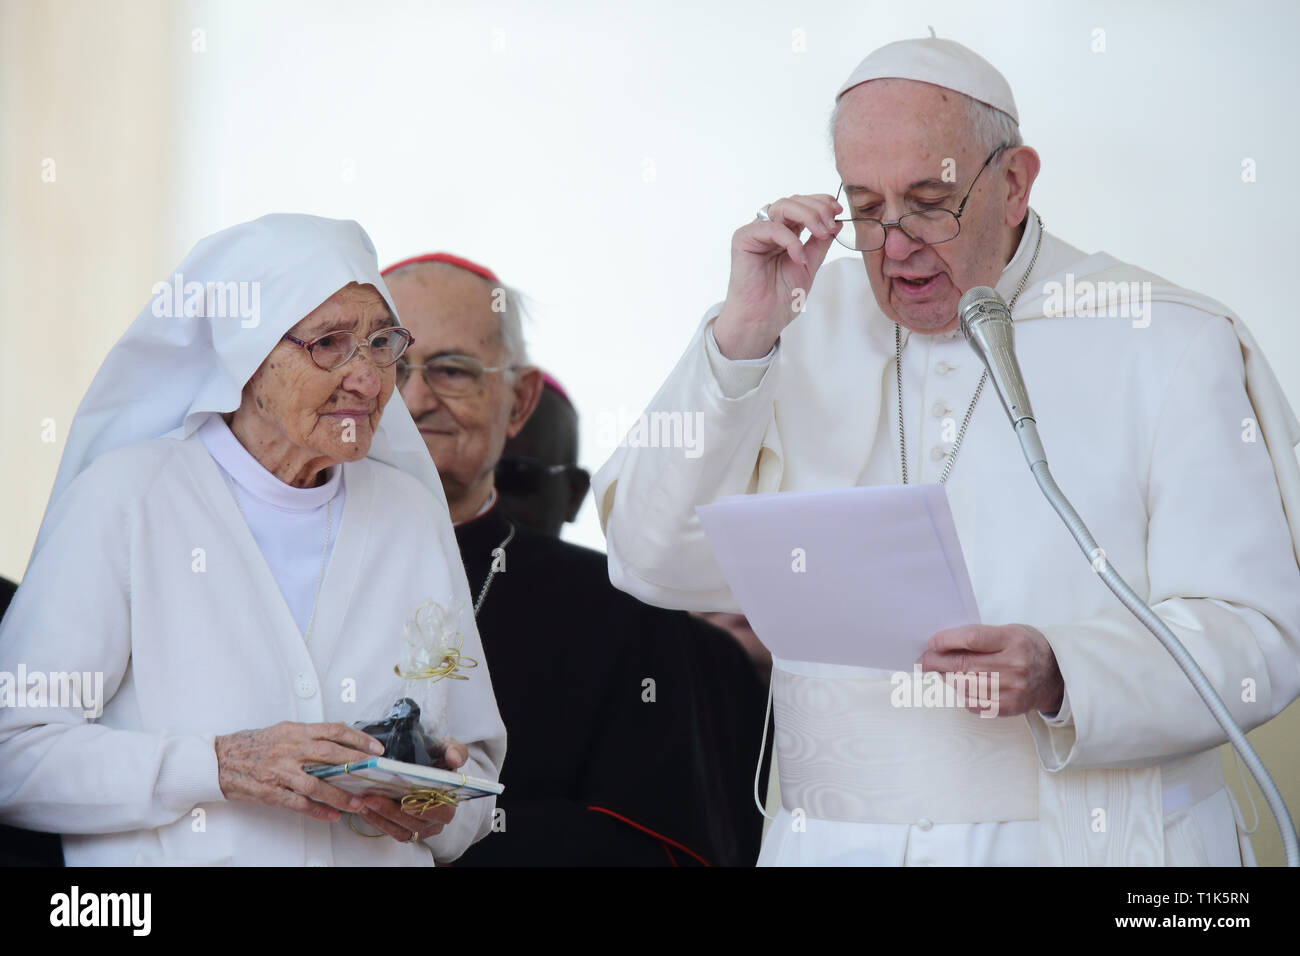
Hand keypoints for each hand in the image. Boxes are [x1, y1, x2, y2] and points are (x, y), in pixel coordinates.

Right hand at [214, 721, 383, 821]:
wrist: (220, 760)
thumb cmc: (253, 744)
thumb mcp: (284, 730)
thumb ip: (310, 734)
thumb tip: (340, 735)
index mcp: (295, 732)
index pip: (334, 731)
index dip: (358, 738)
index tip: (375, 748)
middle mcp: (290, 749)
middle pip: (330, 755)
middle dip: (357, 764)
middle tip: (375, 772)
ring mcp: (280, 772)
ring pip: (316, 784)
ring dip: (339, 795)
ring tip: (356, 802)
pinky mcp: (270, 791)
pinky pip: (298, 803)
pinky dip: (317, 810)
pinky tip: (331, 814)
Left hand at [354, 738, 469, 843]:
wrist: (430, 768)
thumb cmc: (439, 758)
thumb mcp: (449, 749)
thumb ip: (455, 750)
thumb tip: (454, 758)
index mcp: (451, 800)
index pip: (438, 809)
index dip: (419, 806)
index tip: (402, 798)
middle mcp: (439, 819)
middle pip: (414, 821)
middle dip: (390, 810)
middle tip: (370, 797)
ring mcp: (424, 828)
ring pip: (401, 829)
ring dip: (379, 816)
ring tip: (361, 802)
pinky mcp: (408, 832)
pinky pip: (391, 832)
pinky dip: (375, 821)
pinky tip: (362, 808)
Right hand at [713, 193, 842, 359]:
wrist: (762, 320)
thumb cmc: (780, 298)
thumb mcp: (809, 266)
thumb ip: (820, 243)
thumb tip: (836, 222)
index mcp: (786, 233)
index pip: (803, 206)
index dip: (822, 203)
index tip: (839, 211)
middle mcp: (771, 228)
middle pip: (794, 201)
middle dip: (818, 208)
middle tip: (831, 223)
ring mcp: (756, 232)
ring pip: (782, 207)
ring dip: (807, 216)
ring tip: (821, 233)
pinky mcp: (743, 239)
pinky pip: (770, 228)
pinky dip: (789, 239)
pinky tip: (798, 256)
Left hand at [916, 624, 1063, 717]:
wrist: (1056, 676)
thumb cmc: (1026, 648)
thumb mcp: (1009, 632)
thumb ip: (980, 637)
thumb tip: (942, 645)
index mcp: (1013, 640)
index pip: (972, 639)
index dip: (946, 640)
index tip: (931, 643)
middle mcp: (1014, 665)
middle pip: (964, 665)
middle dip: (937, 662)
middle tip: (923, 661)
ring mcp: (1012, 689)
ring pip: (965, 685)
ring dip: (946, 678)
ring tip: (938, 671)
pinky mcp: (1008, 707)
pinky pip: (973, 702)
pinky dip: (960, 693)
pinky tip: (958, 685)